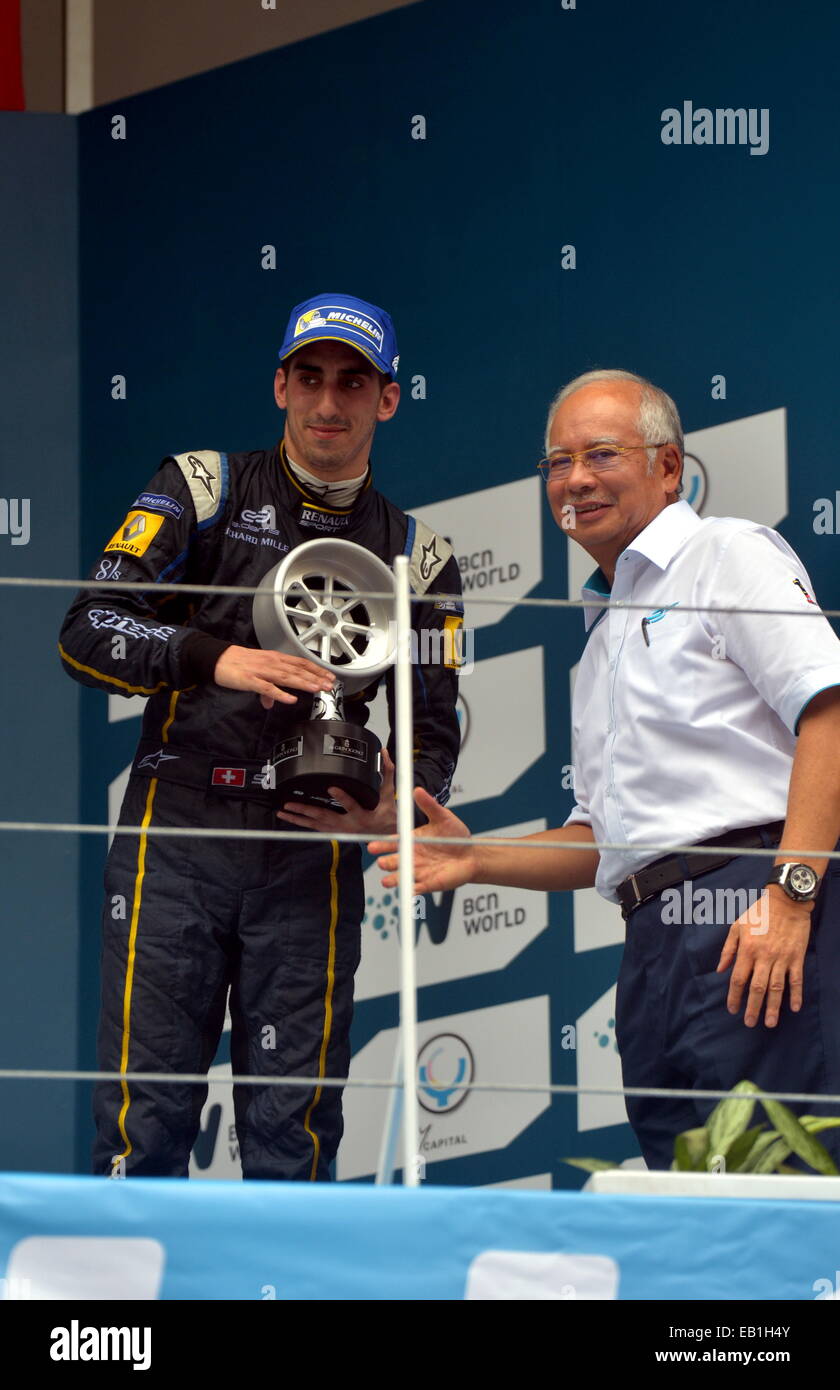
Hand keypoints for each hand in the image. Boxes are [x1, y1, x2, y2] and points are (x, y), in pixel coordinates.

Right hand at [214, 645, 333, 708]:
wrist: (218, 659)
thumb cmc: (238, 663)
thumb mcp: (257, 674)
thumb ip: (267, 690)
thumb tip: (271, 702)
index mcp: (275, 658)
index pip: (300, 663)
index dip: (316, 669)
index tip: (329, 676)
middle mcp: (272, 663)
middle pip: (297, 670)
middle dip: (315, 677)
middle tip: (329, 685)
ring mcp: (262, 671)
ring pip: (287, 677)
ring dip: (303, 682)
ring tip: (316, 688)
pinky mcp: (251, 680)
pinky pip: (268, 688)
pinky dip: (280, 693)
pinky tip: (290, 699)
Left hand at [276, 750, 397, 834]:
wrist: (386, 835)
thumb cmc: (387, 815)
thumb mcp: (389, 793)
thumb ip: (387, 772)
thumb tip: (384, 753)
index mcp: (362, 815)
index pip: (352, 806)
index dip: (342, 798)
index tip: (331, 788)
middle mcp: (348, 825)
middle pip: (324, 817)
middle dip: (305, 811)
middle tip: (289, 804)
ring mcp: (339, 830)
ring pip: (315, 825)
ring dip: (298, 819)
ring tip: (283, 812)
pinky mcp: (335, 832)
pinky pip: (316, 828)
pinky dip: (302, 823)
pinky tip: (291, 817)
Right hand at [369, 788, 474, 893]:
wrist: (471, 854)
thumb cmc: (456, 836)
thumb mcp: (442, 817)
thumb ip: (429, 805)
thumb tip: (418, 790)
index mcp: (412, 841)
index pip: (394, 843)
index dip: (382, 845)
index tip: (373, 846)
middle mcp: (413, 857)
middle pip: (394, 861)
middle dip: (386, 863)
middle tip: (382, 862)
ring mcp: (420, 871)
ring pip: (403, 876)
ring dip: (394, 879)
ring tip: (386, 881)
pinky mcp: (430, 883)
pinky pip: (419, 888)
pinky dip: (413, 890)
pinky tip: (409, 890)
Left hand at [716, 886, 813, 1026]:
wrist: (786, 902)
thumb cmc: (759, 912)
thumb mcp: (737, 926)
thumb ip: (728, 949)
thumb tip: (720, 970)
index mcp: (747, 950)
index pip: (738, 979)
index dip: (734, 996)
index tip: (732, 1009)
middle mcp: (764, 957)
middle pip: (757, 988)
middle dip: (752, 1007)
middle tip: (750, 1023)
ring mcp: (781, 958)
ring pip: (776, 988)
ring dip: (773, 1007)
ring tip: (770, 1023)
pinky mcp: (796, 957)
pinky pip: (796, 979)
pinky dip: (795, 994)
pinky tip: (794, 1007)